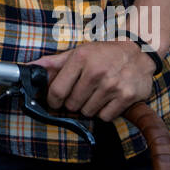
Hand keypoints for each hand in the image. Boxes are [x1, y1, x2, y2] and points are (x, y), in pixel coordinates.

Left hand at [30, 41, 156, 123]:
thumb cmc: (104, 53)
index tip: (55, 101)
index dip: (53, 100)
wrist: (139, 52)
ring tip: (96, 94)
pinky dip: (104, 112)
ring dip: (89, 107)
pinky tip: (108, 100)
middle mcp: (96, 72)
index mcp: (80, 59)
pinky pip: (105, 117)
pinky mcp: (126, 96)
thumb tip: (30, 68)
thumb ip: (54, 63)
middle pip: (72, 104)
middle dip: (73, 103)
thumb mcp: (78, 52)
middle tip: (81, 94)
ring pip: (88, 112)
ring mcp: (112, 85)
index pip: (57, 91)